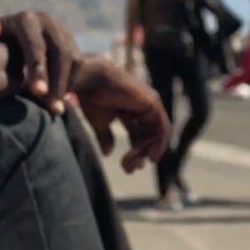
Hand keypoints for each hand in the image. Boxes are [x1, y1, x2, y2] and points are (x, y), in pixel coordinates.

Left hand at [0, 12, 78, 114]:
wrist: (14, 34)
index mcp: (26, 20)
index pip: (35, 45)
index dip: (38, 69)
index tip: (38, 93)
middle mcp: (48, 21)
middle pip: (59, 53)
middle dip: (56, 82)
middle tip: (52, 108)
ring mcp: (62, 30)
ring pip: (72, 60)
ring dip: (64, 86)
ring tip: (55, 110)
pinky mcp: (72, 42)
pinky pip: (77, 65)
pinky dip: (68, 83)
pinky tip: (57, 99)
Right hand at [68, 56, 169, 172]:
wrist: (88, 80)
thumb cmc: (91, 97)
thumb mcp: (99, 122)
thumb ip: (106, 137)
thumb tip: (108, 153)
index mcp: (130, 110)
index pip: (139, 134)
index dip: (135, 151)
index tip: (127, 168)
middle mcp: (142, 107)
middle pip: (148, 136)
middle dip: (140, 154)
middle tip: (130, 169)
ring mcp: (149, 104)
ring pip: (156, 134)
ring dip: (146, 152)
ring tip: (133, 163)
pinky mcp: (152, 103)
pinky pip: (161, 128)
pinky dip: (158, 143)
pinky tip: (150, 155)